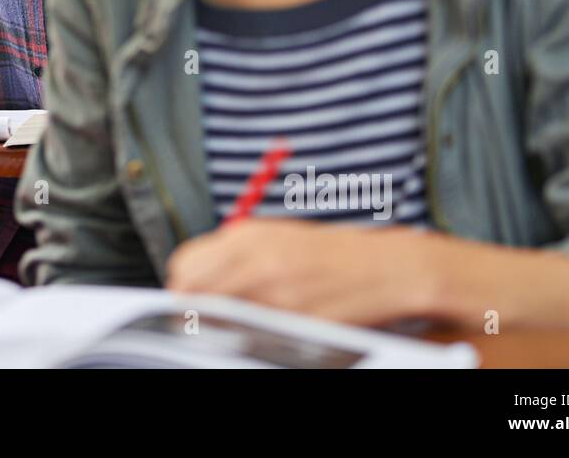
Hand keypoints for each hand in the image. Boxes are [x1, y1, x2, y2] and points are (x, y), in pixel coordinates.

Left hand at [166, 218, 441, 326]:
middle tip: (204, 313)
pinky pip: (253, 334)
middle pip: (191, 291)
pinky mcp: (295, 321)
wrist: (386, 268)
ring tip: (241, 319)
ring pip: (217, 316)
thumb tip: (191, 276)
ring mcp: (275, 293)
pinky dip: (253, 334)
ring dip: (222, 321)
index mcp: (248, 235)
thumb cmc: (330, 254)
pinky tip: (267, 327)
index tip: (187, 294)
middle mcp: (256, 260)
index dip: (182, 283)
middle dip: (191, 305)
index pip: (185, 264)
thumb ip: (234, 254)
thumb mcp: (276, 238)